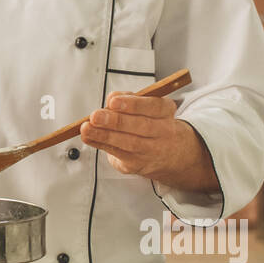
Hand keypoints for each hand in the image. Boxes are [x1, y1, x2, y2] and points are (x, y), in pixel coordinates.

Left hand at [79, 92, 217, 189]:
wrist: (176, 157)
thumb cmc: (156, 125)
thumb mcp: (151, 108)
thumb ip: (131, 100)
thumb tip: (112, 98)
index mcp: (166, 113)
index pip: (154, 107)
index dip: (133, 104)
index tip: (113, 101)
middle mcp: (163, 132)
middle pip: (141, 126)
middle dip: (116, 121)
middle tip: (96, 116)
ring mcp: (151, 151)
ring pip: (129, 143)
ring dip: (104, 135)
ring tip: (87, 128)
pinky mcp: (138, 164)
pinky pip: (118, 154)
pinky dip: (100, 144)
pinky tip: (88, 137)